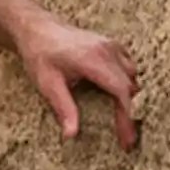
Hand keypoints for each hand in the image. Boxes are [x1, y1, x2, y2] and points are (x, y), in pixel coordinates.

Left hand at [17, 19, 139, 150]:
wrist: (37, 29)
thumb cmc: (40, 54)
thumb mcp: (47, 84)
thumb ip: (63, 108)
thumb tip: (71, 135)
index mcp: (93, 60)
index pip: (121, 91)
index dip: (126, 117)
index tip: (126, 140)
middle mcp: (107, 50)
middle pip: (130, 86)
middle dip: (129, 113)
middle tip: (124, 138)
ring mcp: (111, 45)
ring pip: (132, 76)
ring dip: (129, 97)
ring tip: (120, 120)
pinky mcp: (110, 44)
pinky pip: (128, 65)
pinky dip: (126, 82)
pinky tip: (115, 96)